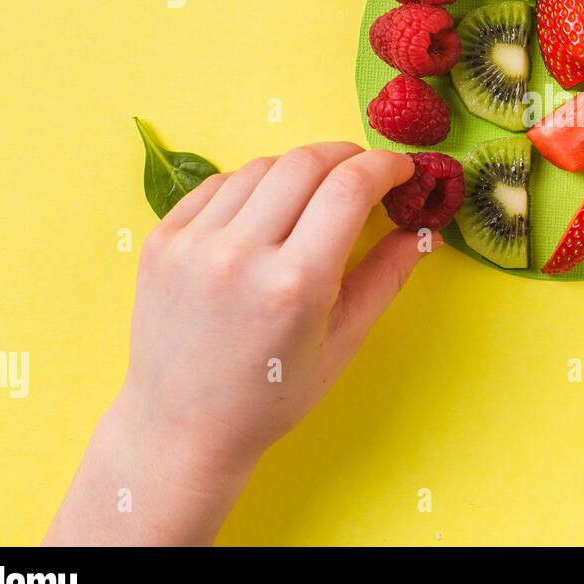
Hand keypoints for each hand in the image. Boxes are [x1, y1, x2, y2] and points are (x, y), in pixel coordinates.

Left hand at [46, 143, 432, 544]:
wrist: (182, 427)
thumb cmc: (272, 394)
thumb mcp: (343, 341)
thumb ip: (386, 275)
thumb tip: (422, 228)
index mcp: (295, 284)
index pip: (350, 188)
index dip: (386, 166)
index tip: (402, 170)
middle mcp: (240, 255)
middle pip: (306, 163)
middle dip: (347, 157)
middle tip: (365, 174)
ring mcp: (193, 244)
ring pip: (261, 166)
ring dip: (299, 169)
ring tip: (313, 197)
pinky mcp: (161, 241)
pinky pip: (217, 183)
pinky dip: (252, 185)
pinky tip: (266, 211)